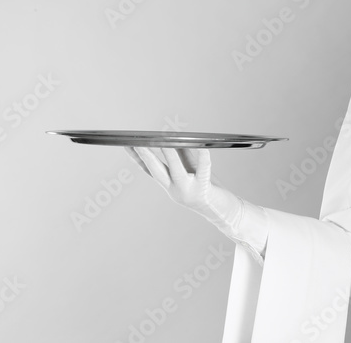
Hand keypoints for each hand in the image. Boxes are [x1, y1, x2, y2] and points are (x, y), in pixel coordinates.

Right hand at [125, 146, 243, 237]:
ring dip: (169, 155)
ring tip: (164, 141)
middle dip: (145, 156)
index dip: (137, 158)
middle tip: (136, 142)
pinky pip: (203, 172)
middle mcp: (175, 190)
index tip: (126, 145)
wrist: (224, 213)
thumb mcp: (192, 171)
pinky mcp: (203, 190)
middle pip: (156, 171)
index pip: (149, 170)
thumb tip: (175, 138)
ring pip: (176, 171)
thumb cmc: (208, 189)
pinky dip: (204, 159)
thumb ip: (183, 155)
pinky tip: (204, 148)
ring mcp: (188, 191)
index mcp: (170, 185)